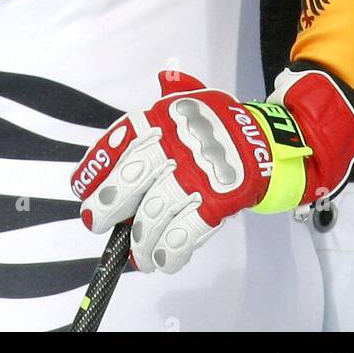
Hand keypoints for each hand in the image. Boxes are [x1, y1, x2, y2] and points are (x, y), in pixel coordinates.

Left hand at [71, 66, 353, 273]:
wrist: (272, 140)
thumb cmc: (221, 126)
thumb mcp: (190, 103)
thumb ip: (164, 102)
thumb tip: (150, 93)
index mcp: (164, 117)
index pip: (119, 140)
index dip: (96, 167)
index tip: (80, 189)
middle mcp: (178, 142)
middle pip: (133, 176)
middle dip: (110, 203)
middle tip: (97, 221)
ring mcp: (199, 172)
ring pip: (158, 209)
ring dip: (141, 237)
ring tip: (136, 251)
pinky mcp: (221, 199)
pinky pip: (189, 229)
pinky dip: (171, 248)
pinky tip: (161, 259)